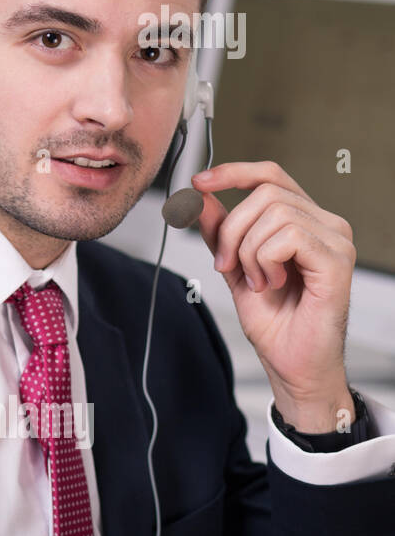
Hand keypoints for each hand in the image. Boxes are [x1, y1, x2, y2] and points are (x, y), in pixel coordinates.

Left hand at [191, 161, 355, 433]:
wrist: (291, 363)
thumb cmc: (274, 321)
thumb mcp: (233, 266)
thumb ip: (220, 231)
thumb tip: (199, 197)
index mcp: (304, 220)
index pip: (270, 175)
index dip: (233, 172)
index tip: (199, 183)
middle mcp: (326, 223)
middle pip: (264, 193)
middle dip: (231, 229)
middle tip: (227, 265)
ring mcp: (336, 240)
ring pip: (274, 213)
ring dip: (248, 250)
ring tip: (256, 281)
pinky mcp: (337, 260)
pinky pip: (288, 236)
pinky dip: (264, 260)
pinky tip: (269, 283)